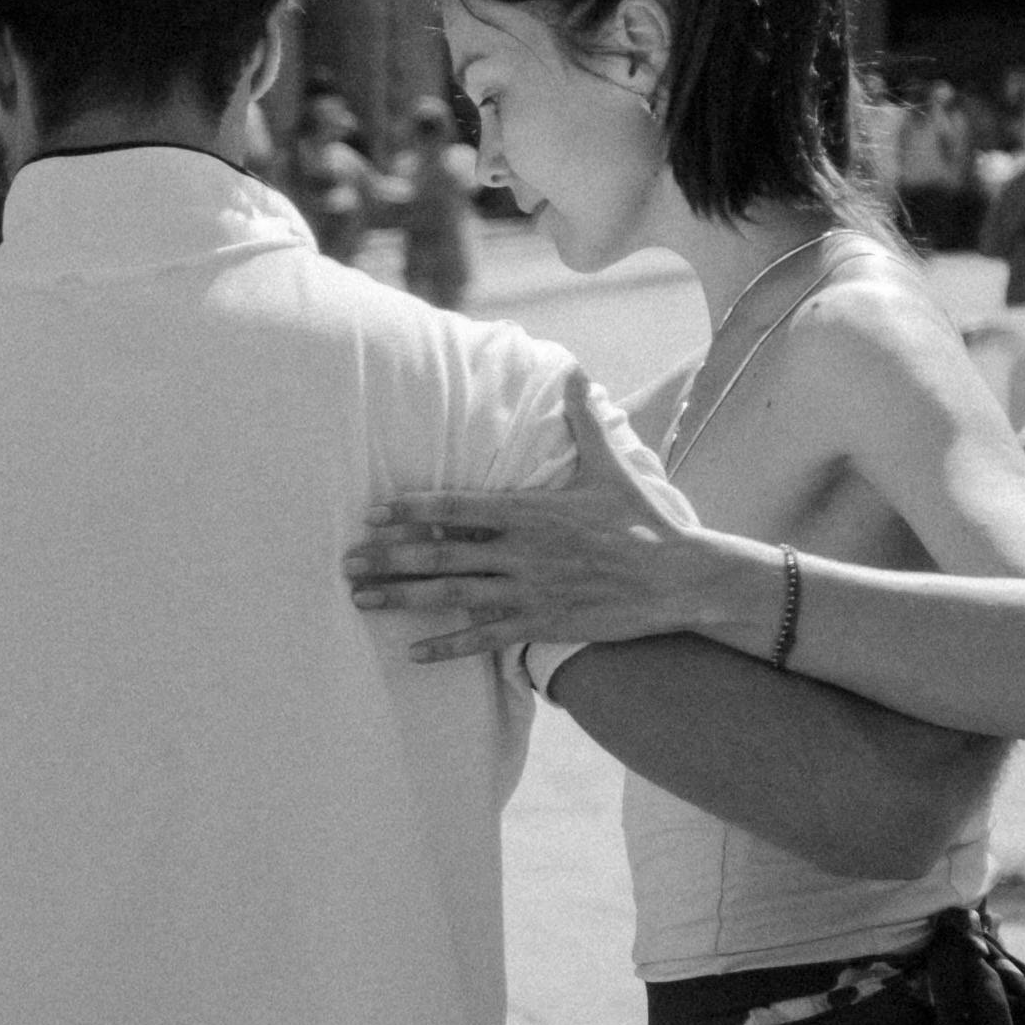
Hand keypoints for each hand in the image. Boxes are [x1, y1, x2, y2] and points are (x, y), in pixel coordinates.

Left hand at [347, 360, 725, 660]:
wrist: (679, 576)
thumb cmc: (643, 519)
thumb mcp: (610, 466)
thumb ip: (583, 420)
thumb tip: (576, 372)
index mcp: (531, 511)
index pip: (456, 508)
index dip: (411, 512)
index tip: (375, 515)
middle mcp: (522, 551)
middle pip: (440, 554)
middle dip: (388, 557)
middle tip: (345, 561)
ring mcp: (529, 591)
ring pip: (451, 596)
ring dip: (402, 597)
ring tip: (360, 598)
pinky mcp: (542, 624)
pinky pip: (484, 638)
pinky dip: (446, 646)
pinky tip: (412, 652)